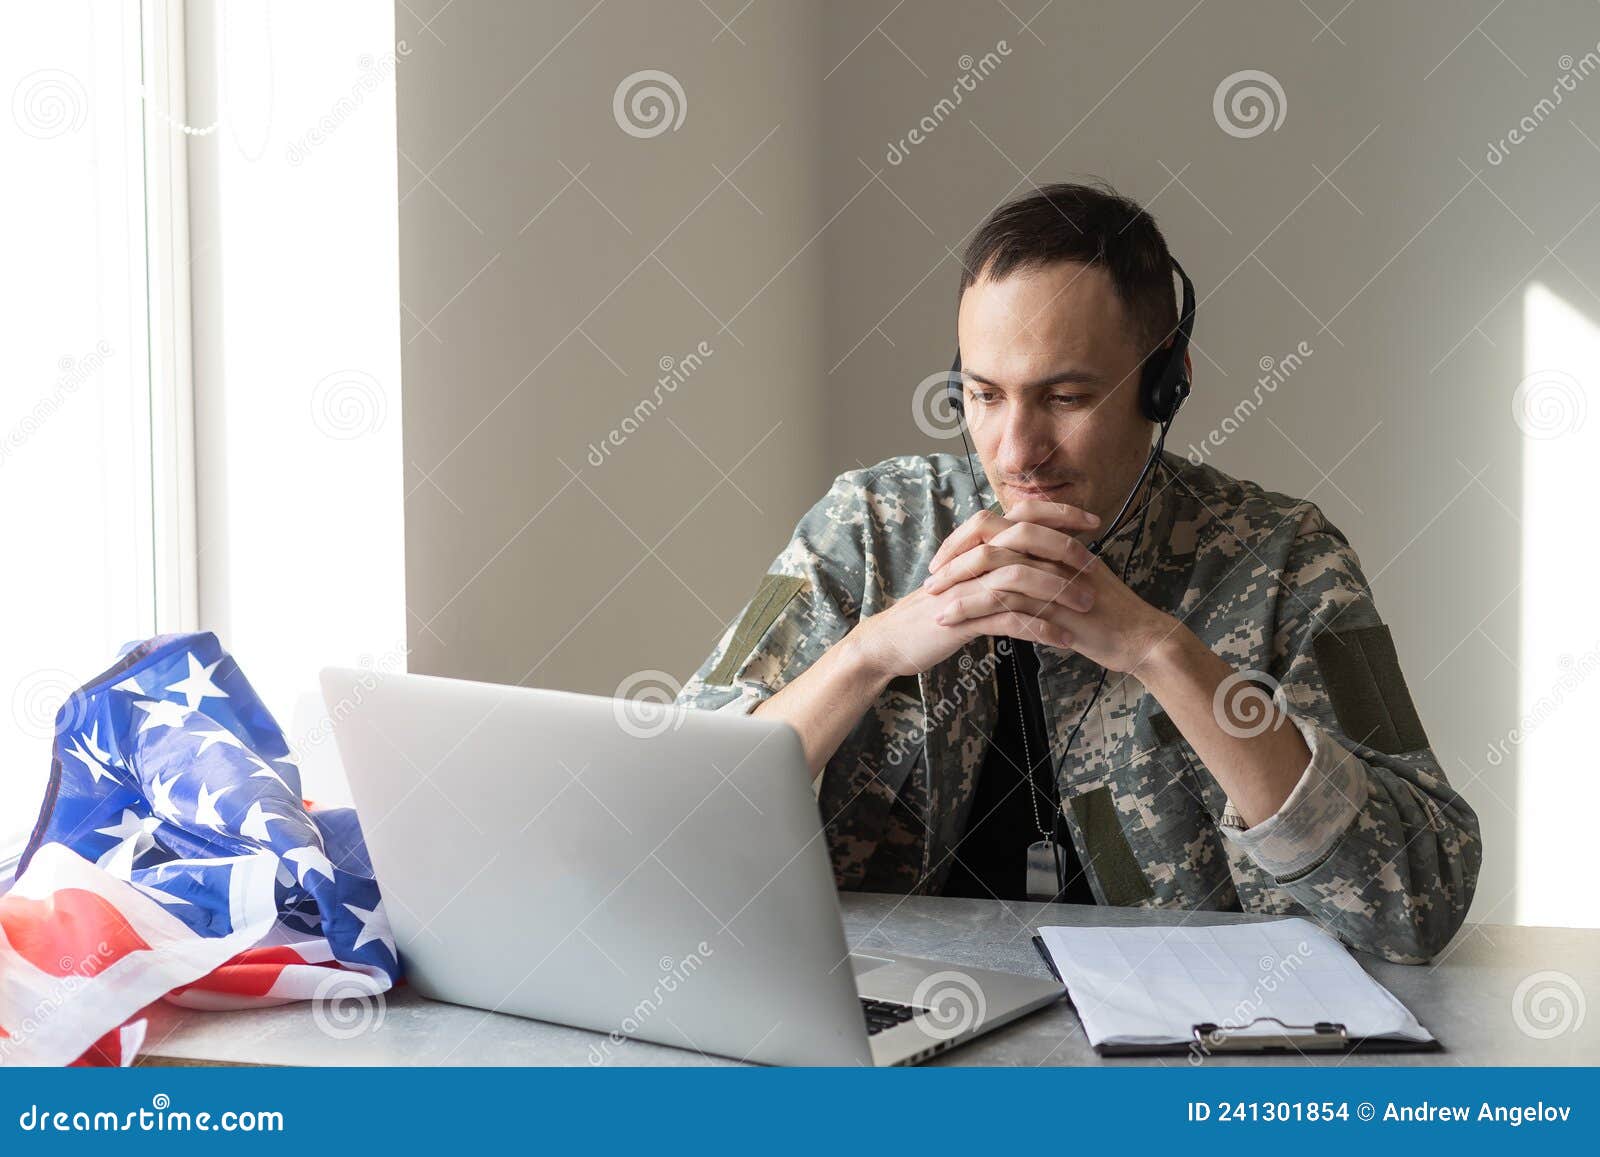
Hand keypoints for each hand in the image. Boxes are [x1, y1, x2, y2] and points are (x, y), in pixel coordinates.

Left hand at [923, 499, 1179, 675]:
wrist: (1141, 638)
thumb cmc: (1109, 616)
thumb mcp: (1075, 583)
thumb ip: (1048, 571)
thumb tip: (1015, 573)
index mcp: (1056, 540)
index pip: (1004, 521)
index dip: (970, 536)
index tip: (947, 558)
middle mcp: (1052, 549)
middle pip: (990, 533)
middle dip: (954, 553)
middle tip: (931, 577)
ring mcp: (1052, 574)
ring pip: (990, 565)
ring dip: (955, 583)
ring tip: (931, 602)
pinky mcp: (1051, 603)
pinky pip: (1001, 599)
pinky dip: (968, 608)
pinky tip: (947, 620)